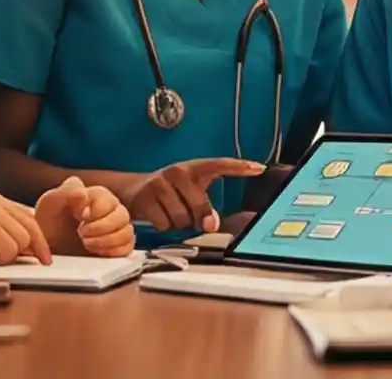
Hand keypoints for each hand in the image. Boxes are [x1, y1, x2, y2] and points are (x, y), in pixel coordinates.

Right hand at [0, 191, 52, 265]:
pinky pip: (10, 250)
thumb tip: (33, 250)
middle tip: (28, 264)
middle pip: (32, 228)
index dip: (39, 240)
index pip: (30, 218)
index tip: (44, 258)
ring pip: (23, 241)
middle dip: (32, 250)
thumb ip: (4, 234)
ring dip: (8, 255)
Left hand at [36, 177, 134, 257]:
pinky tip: (97, 252)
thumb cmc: (48, 221)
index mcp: (96, 195)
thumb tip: (83, 193)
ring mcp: (115, 228)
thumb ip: (66, 192)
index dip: (96, 211)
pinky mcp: (117, 246)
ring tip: (87, 243)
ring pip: (127, 232)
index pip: (108, 200)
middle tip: (81, 234)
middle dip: (101, 228)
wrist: (45, 245)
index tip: (80, 218)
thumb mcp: (50, 203)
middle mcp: (110, 210)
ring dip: (107, 241)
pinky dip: (114, 252)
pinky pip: (128, 248)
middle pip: (122, 216)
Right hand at [124, 158, 264, 232]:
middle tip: (194, 218)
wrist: (132, 190)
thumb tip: (211, 225)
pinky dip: (163, 226)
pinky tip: (157, 215)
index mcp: (193, 168)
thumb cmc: (169, 194)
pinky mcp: (145, 197)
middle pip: (200, 205)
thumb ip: (205, 208)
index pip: (219, 165)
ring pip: (182, 219)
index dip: (239, 167)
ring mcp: (160, 183)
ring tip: (170, 212)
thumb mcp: (189, 194)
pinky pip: (164, 224)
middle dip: (199, 218)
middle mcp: (177, 172)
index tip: (259, 168)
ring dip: (178, 223)